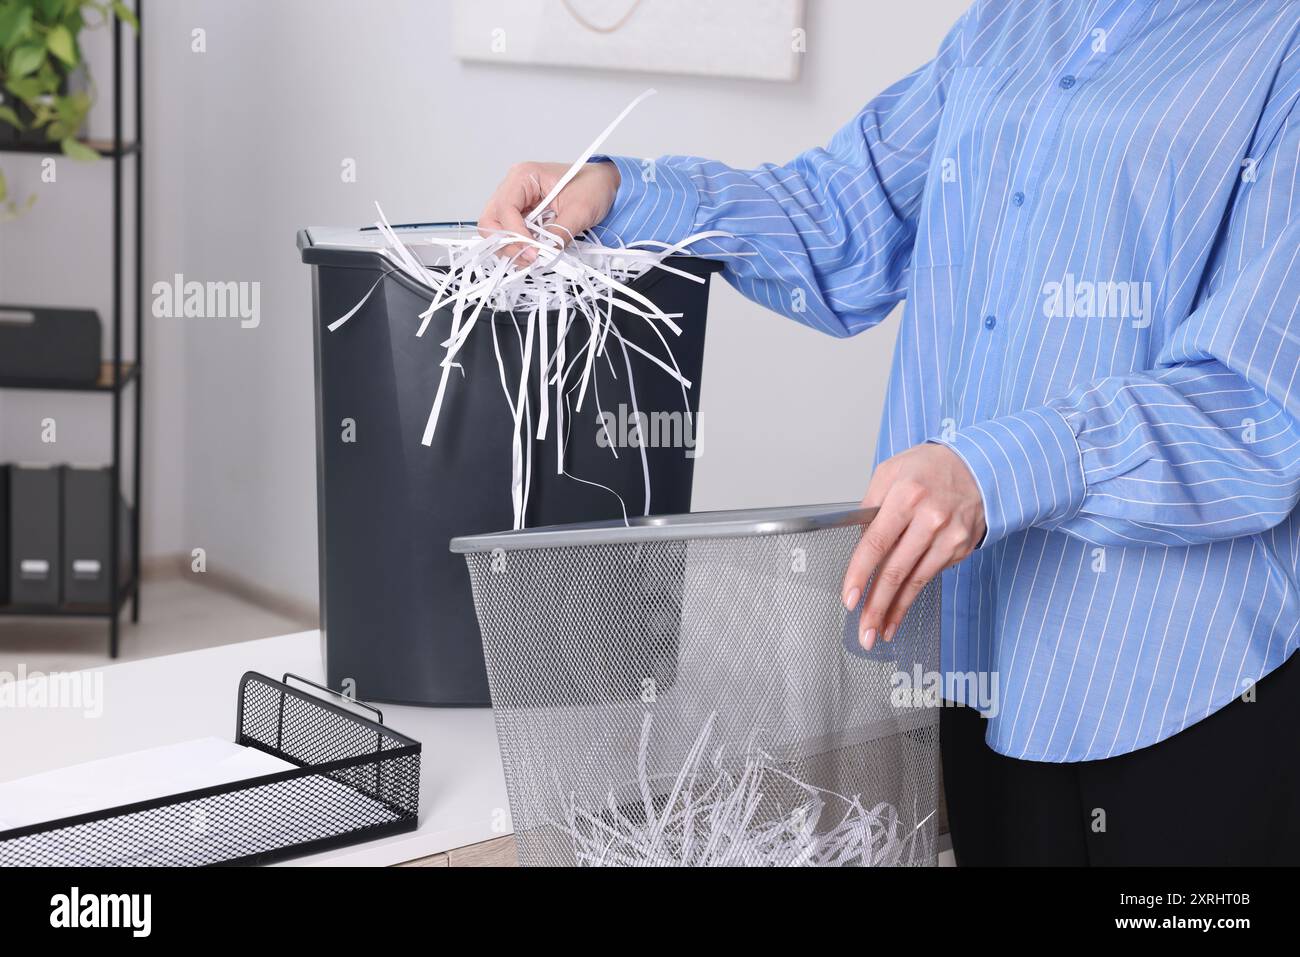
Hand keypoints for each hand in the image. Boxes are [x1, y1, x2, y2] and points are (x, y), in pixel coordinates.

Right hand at [478, 161, 620, 263]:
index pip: (504, 208)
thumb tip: (543, 253)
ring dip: (511, 248)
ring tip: (534, 258)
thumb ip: (559, 233)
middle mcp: (513, 187)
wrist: (605, 184)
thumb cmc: (593, 186)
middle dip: (506, 243)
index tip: (533, 252)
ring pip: (496, 231)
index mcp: (524, 176)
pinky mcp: (521, 215)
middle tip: (529, 258)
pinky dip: (518, 247)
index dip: (515, 234)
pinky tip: (534, 252)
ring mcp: (516, 202)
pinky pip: (509, 234)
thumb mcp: (580, 210)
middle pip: (491, 220)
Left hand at [842, 443, 984, 650]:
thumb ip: (869, 503)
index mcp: (907, 496)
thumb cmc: (931, 468)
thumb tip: (857, 538)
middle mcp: (930, 519)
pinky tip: (899, 611)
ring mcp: (949, 537)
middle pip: (896, 571)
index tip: (849, 598)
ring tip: (879, 631)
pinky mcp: (961, 549)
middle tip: (864, 632)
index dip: (860, 574)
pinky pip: (930, 576)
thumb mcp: (891, 471)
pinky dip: (913, 597)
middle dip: (877, 606)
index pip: (877, 542)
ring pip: (916, 582)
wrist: (980, 467)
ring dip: (895, 611)